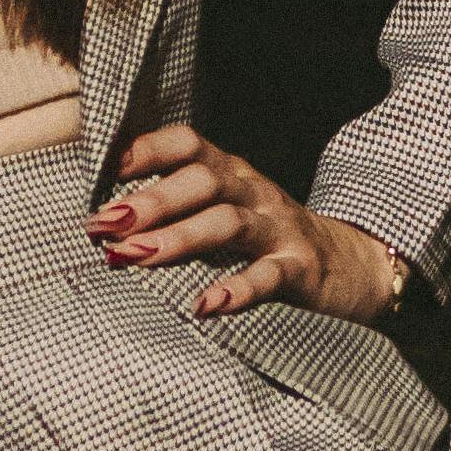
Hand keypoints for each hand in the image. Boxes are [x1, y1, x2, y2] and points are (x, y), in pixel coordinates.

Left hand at [89, 125, 408, 323]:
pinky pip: (268, 277)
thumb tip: (102, 224)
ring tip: (132, 256)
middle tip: (101, 224)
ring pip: (228, 224)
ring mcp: (279, 230)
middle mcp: (253, 192)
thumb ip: (174, 212)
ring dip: (177, 238)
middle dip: (149, 201)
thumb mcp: (221, 214)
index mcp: (230, 173)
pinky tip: (204, 306)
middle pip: (202, 182)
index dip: (150, 148)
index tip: (108, 167)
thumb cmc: (263, 242)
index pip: (190, 144)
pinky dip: (236, 291)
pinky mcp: (300, 270)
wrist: (348, 267)